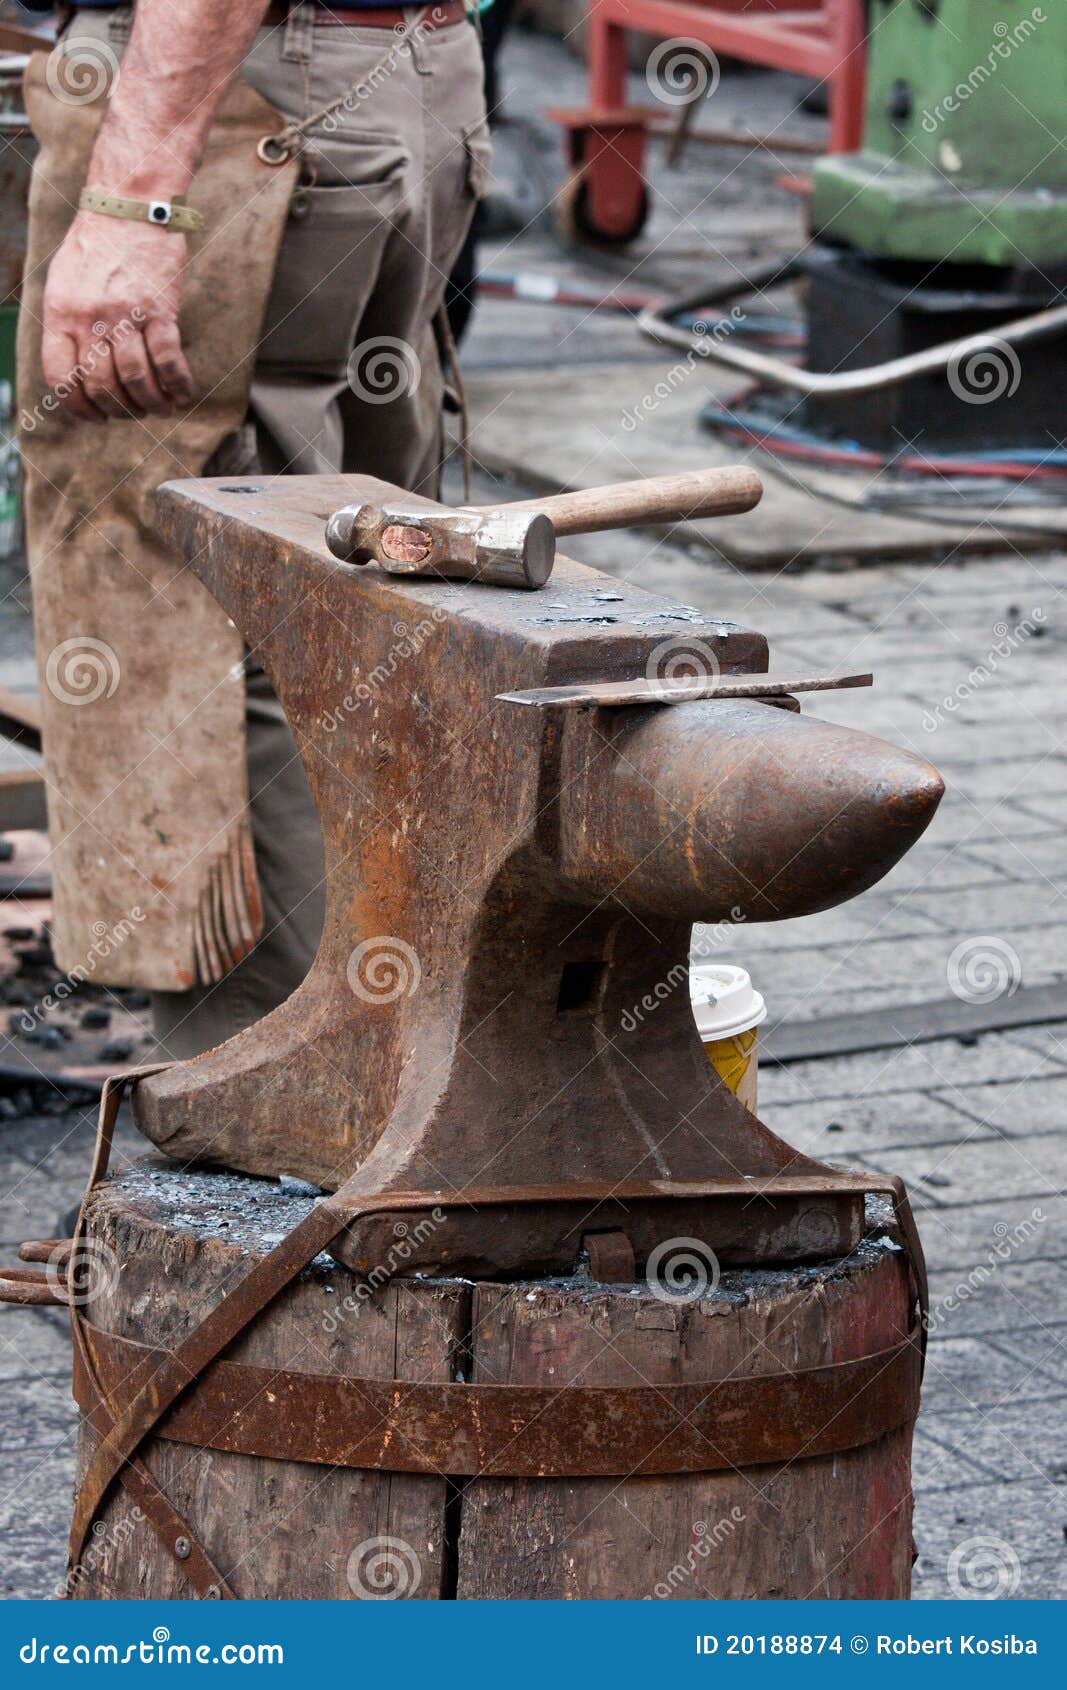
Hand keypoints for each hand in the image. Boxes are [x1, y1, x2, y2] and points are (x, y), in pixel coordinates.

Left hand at [41, 213, 194, 421]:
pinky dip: (177, 384)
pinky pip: (169, 360)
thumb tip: (77, 368)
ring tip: (160, 408)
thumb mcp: (64, 280)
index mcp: (61, 312)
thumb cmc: (97, 242)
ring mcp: (125, 314)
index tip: (96, 417)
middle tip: (134, 413)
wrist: (128, 204)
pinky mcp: (159, 308)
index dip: (78, 407)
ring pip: (136, 379)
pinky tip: (182, 392)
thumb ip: (67, 322)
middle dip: (120, 410)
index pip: (61, 377)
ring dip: (151, 403)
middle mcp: (90, 317)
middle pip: (102, 385)